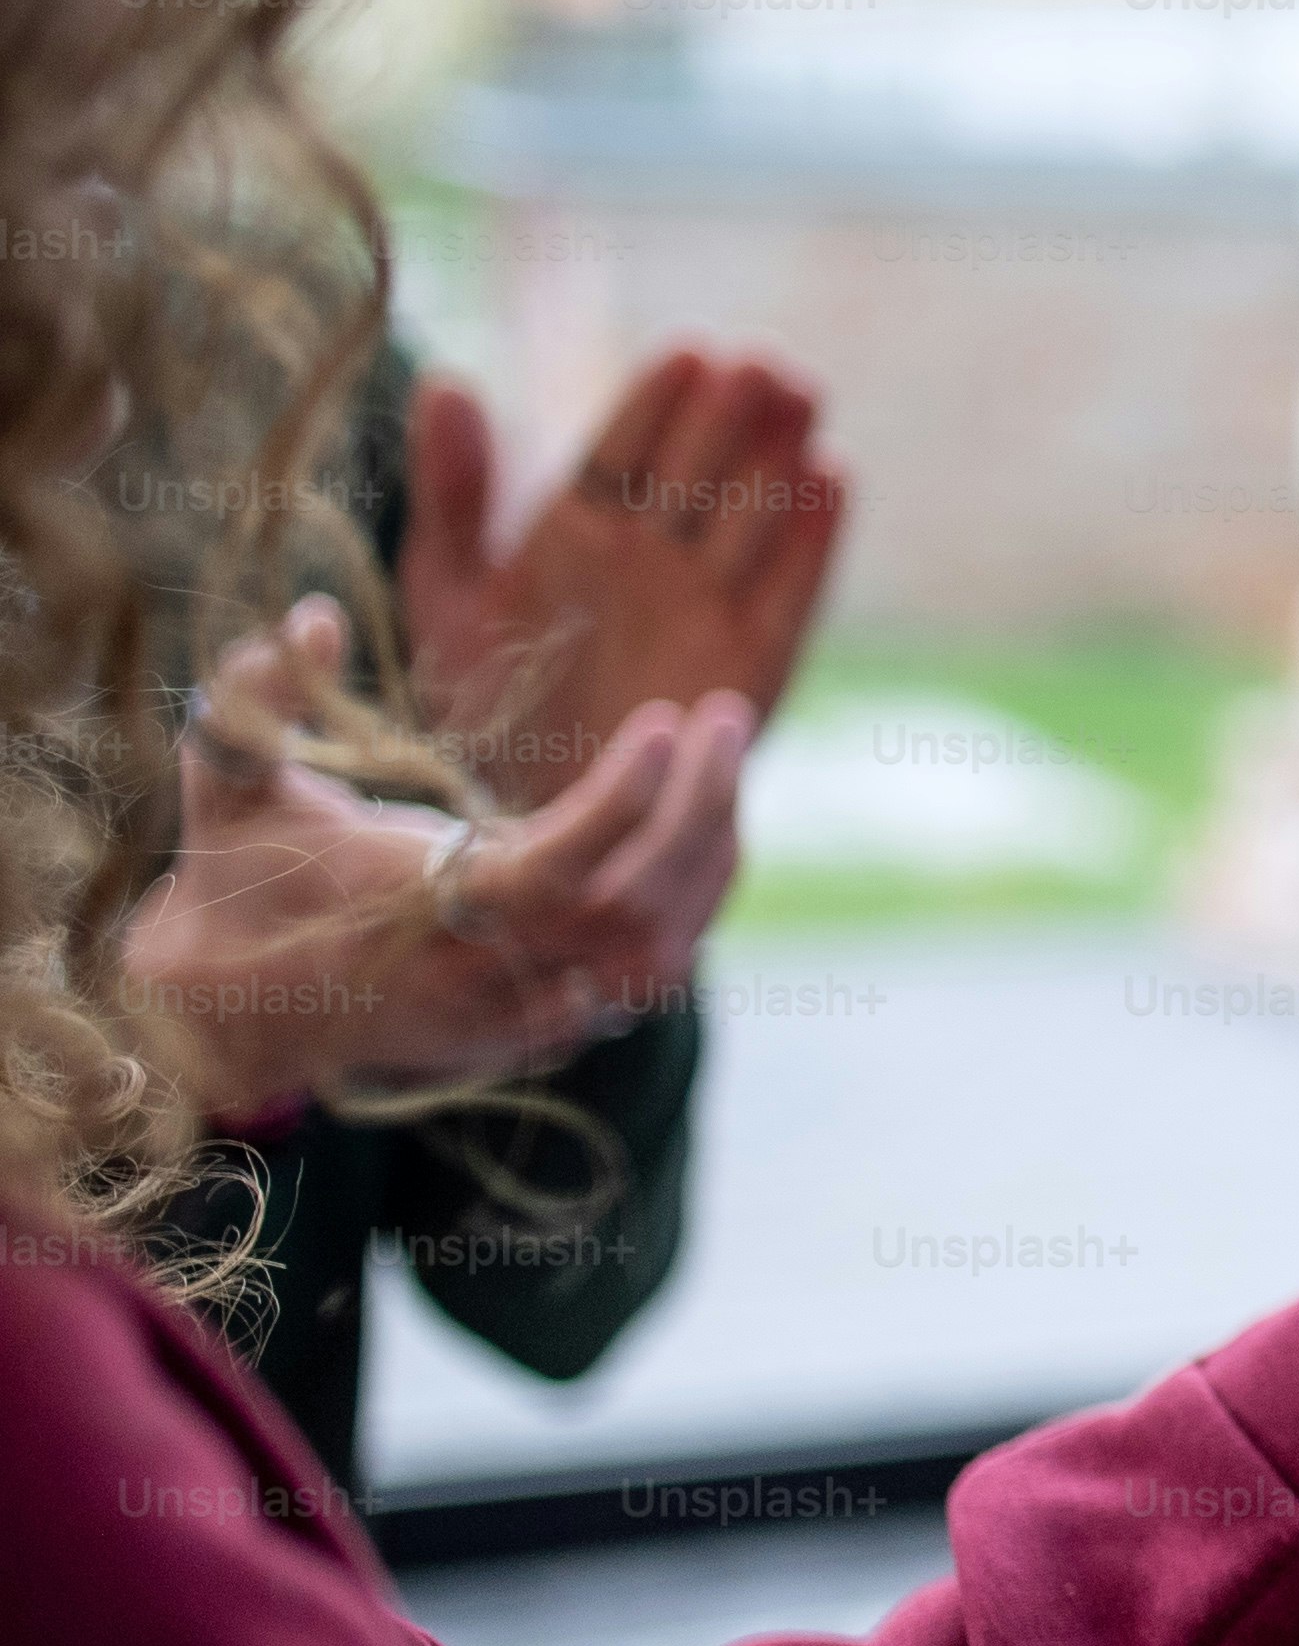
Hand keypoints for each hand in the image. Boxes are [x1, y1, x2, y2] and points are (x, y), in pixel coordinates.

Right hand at [126, 600, 750, 1111]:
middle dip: (698, 809)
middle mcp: (487, 976)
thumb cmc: (236, 879)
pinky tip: (706, 829)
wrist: (229, 1011)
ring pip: (660, 948)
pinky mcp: (547, 1029)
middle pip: (635, 907)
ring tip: (722, 759)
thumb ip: (255, 701)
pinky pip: (651, 974)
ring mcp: (523, 1013)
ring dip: (706, 853)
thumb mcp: (226, 782)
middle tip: (725, 714)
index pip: (555, 870)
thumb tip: (314, 616)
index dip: (622, 802)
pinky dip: (692, 904)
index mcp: (419, 916)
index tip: (667, 723)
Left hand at [398, 349, 846, 803]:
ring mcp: (705, 607)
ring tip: (802, 397)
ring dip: (781, 457)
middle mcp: (651, 559)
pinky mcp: (752, 663)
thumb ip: (453, 491)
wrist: (530, 825)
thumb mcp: (445, 590)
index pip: (625, 448)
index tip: (690, 352)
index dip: (658, 402)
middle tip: (762, 362)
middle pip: (703, 469)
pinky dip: (816, 541)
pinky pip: (792, 592)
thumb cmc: (476, 710)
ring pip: (753, 517)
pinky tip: (833, 477)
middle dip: (734, 415)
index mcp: (575, 530)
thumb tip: (448, 380)